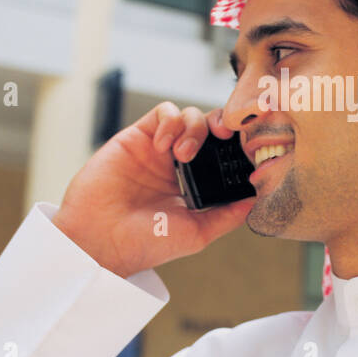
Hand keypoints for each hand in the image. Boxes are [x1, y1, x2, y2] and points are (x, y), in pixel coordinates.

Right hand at [50, 103, 255, 277]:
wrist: (100, 241)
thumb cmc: (145, 243)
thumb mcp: (196, 233)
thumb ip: (227, 216)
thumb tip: (257, 200)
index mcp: (196, 185)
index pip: (224, 154)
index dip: (238, 147)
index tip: (249, 150)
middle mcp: (179, 164)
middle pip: (212, 128)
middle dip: (224, 126)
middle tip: (227, 135)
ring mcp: (159, 150)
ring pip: (190, 116)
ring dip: (195, 128)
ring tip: (183, 155)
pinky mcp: (137, 137)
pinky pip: (163, 112)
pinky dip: (171, 121)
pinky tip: (165, 146)